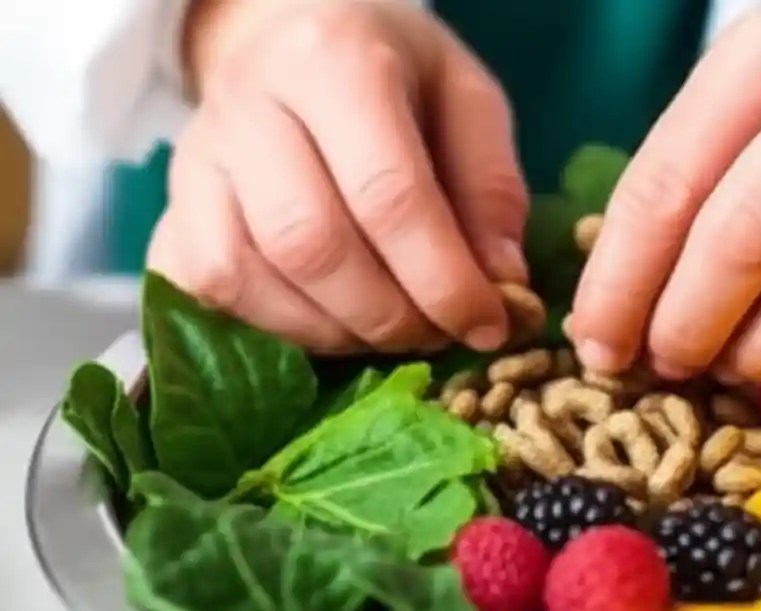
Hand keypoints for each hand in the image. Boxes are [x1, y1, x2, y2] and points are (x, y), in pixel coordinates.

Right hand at [148, 0, 528, 353]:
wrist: (287, 38)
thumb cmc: (390, 72)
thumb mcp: (465, 98)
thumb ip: (491, 186)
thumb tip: (501, 283)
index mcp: (333, 61)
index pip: (387, 195)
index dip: (443, 280)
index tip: (488, 322)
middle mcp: (248, 104)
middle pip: (311, 245)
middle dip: (389, 315)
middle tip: (438, 332)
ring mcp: (194, 159)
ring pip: (246, 276)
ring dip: (332, 331)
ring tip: (389, 329)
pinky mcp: (168, 210)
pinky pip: (203, 291)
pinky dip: (272, 328)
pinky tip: (327, 322)